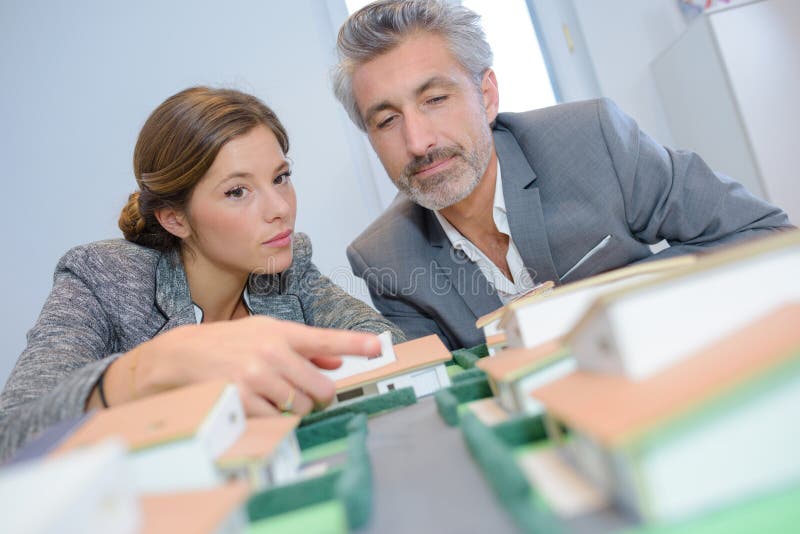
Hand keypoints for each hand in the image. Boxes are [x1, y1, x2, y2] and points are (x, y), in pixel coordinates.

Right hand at [95, 316, 380, 415]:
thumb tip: (336, 361)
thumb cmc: (226, 343)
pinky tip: (259, 403)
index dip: (355, 345)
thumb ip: (303, 349)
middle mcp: (272, 352)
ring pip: (301, 407)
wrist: (180, 357)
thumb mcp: (264, 334)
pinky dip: (274, 417)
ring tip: (275, 395)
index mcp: (281, 333)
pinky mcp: (243, 400)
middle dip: (319, 396)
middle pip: (321, 388)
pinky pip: (277, 419)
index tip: (378, 347)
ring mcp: (257, 377)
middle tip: (308, 393)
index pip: (326, 339)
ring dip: (296, 408)